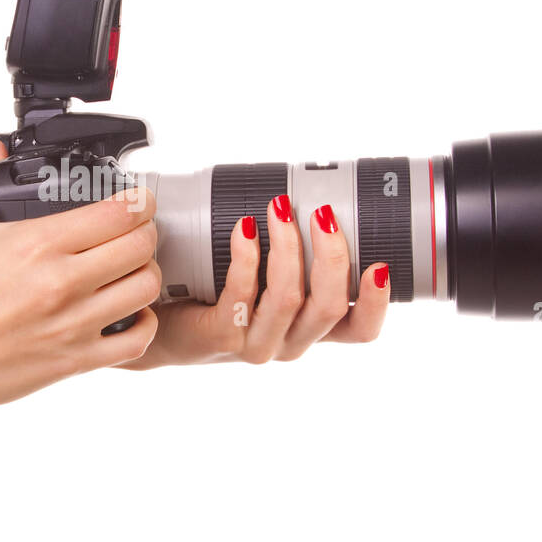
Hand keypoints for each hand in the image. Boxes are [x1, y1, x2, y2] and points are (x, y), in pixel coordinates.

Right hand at [0, 139, 160, 407]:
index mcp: (38, 243)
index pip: (119, 213)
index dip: (138, 202)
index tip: (136, 202)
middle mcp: (60, 282)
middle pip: (141, 246)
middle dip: (146, 233)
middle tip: (136, 234)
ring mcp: (72, 323)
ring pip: (146, 288)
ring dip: (146, 274)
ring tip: (131, 271)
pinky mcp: (76, 359)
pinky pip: (137, 339)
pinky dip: (144, 323)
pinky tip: (130, 313)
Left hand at [120, 195, 389, 368]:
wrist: (160, 324)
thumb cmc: (216, 295)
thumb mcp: (266, 279)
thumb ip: (294, 256)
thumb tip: (313, 198)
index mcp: (310, 329)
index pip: (361, 330)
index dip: (377, 302)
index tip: (380, 263)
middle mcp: (289, 342)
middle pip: (329, 306)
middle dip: (331, 254)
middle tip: (323, 213)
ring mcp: (256, 343)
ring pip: (288, 298)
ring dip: (288, 246)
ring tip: (279, 208)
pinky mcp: (222, 334)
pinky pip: (242, 294)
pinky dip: (247, 256)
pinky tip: (243, 228)